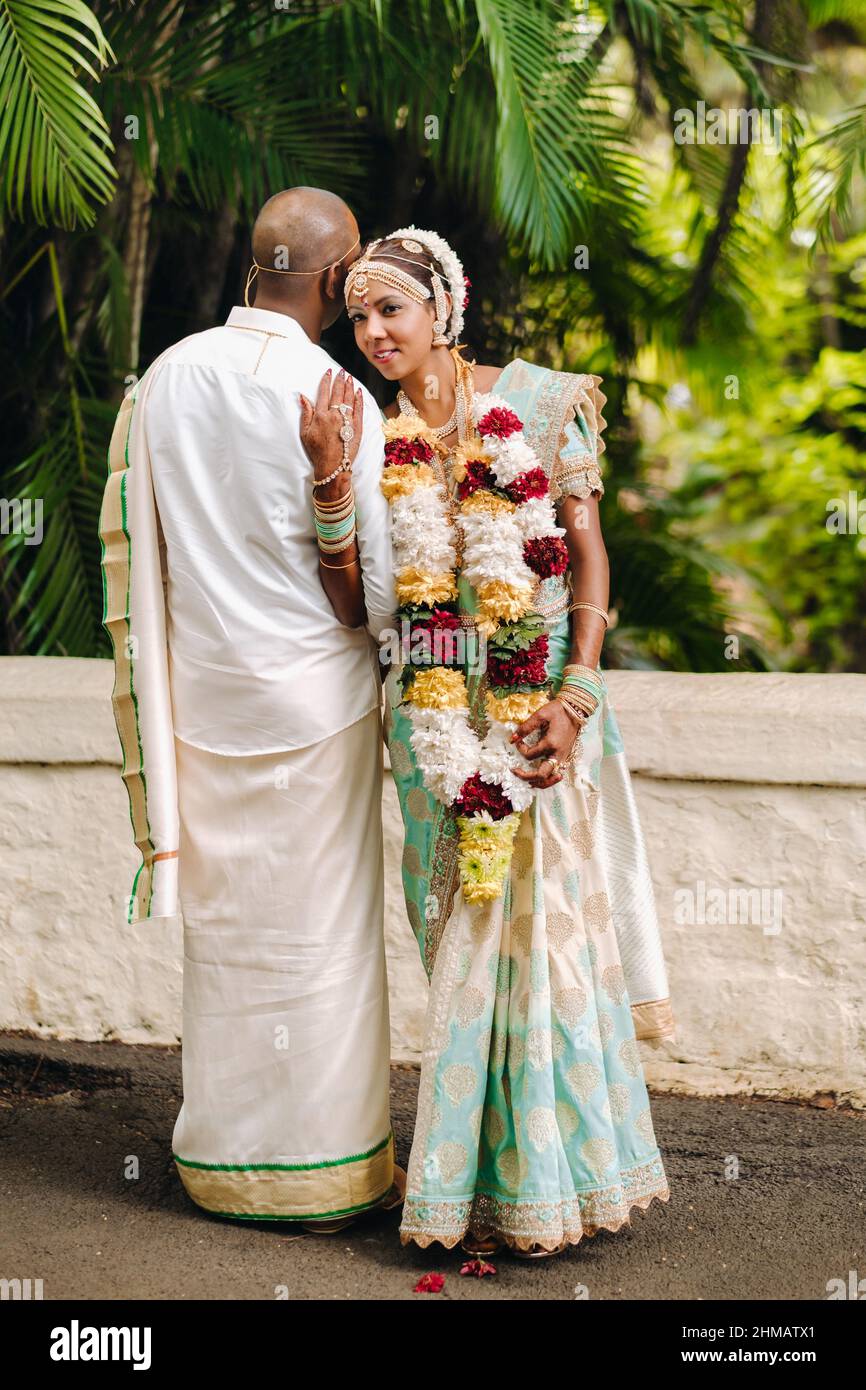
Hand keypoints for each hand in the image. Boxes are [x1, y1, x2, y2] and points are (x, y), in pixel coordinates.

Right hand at [299, 368, 363, 483]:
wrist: (332, 466)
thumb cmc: (316, 451)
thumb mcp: (305, 433)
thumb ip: (305, 413)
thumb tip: (303, 397)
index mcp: (321, 415)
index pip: (324, 393)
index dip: (326, 381)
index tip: (328, 372)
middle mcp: (335, 415)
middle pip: (338, 392)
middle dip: (340, 380)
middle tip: (341, 371)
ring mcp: (347, 420)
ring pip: (349, 398)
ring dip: (349, 386)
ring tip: (349, 378)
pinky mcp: (357, 427)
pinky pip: (359, 409)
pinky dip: (359, 399)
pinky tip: (358, 392)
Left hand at [510, 700, 580, 788]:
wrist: (576, 710)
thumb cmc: (558, 711)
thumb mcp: (540, 715)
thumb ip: (525, 728)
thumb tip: (512, 739)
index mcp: (550, 744)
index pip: (529, 755)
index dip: (520, 749)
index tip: (518, 740)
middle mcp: (557, 754)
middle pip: (541, 775)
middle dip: (526, 776)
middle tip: (515, 771)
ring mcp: (563, 757)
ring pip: (550, 778)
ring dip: (538, 782)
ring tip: (527, 780)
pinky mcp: (565, 757)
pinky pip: (555, 773)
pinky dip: (548, 778)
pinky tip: (540, 777)